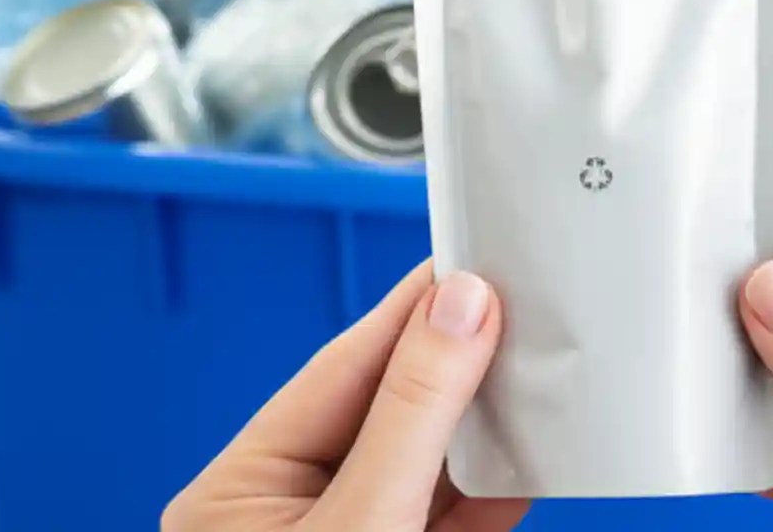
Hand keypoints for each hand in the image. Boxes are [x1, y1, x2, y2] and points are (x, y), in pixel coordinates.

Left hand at [162, 263, 528, 531]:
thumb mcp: (362, 522)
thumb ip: (410, 418)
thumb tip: (458, 308)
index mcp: (239, 491)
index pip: (336, 374)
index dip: (407, 314)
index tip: (467, 265)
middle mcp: (287, 512)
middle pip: (383, 414)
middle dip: (453, 368)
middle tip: (516, 310)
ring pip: (420, 466)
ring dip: (480, 431)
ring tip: (533, 378)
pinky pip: (444, 517)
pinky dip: (490, 496)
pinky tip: (526, 470)